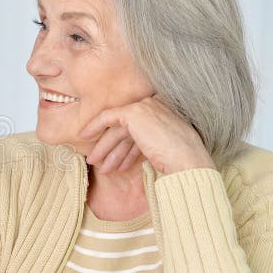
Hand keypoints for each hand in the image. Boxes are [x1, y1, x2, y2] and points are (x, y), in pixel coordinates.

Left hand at [79, 96, 214, 174]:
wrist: (187, 162)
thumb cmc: (180, 162)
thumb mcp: (160, 148)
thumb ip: (144, 143)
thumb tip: (125, 152)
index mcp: (165, 113)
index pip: (138, 129)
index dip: (124, 145)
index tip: (112, 156)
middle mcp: (156, 105)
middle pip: (126, 128)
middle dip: (111, 147)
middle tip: (97, 161)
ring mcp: (145, 107)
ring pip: (117, 128)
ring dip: (105, 148)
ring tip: (98, 166)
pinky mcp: (134, 113)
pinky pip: (107, 117)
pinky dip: (94, 126)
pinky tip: (84, 137)